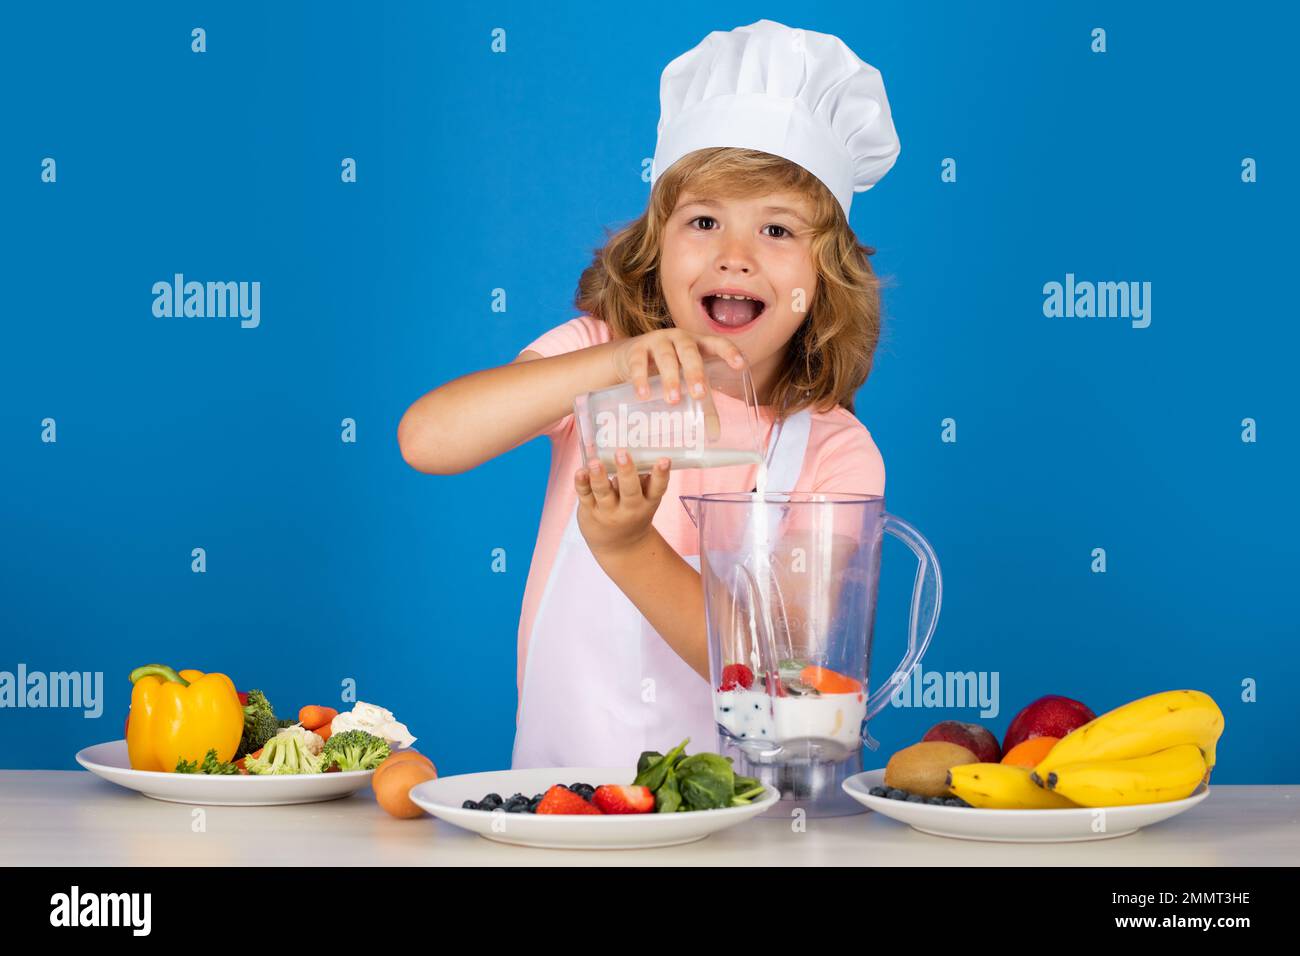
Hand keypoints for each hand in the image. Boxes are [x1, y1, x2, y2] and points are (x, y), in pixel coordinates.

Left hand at [574, 449, 670, 556]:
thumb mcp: (646, 502)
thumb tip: (642, 452)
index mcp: (647, 503)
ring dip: (599, 477)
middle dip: (626, 472)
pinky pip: (585, 495)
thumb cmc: (634, 514)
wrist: (619, 547)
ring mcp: (607, 511)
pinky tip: (581, 471)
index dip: (661, 474)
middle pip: (629, 491)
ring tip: (595, 462)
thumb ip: (645, 481)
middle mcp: (629, 509)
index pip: (657, 489)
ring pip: (603, 492)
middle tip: (622, 453)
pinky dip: (582, 483)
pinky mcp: (589, 510)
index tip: (664, 459)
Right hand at [610, 328, 745, 404]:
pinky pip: (639, 363)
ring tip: (672, 400)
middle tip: (699, 395)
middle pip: (690, 352)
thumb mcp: (684, 378)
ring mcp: (657, 341)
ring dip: (670, 378)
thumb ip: (697, 397)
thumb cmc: (667, 370)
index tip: (740, 365)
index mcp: (698, 344)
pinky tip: (643, 395)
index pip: (717, 343)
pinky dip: (641, 379)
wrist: (628, 358)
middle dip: (695, 373)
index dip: (730, 352)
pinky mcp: (636, 349)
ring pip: (666, 357)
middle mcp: (679, 338)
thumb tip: (714, 432)